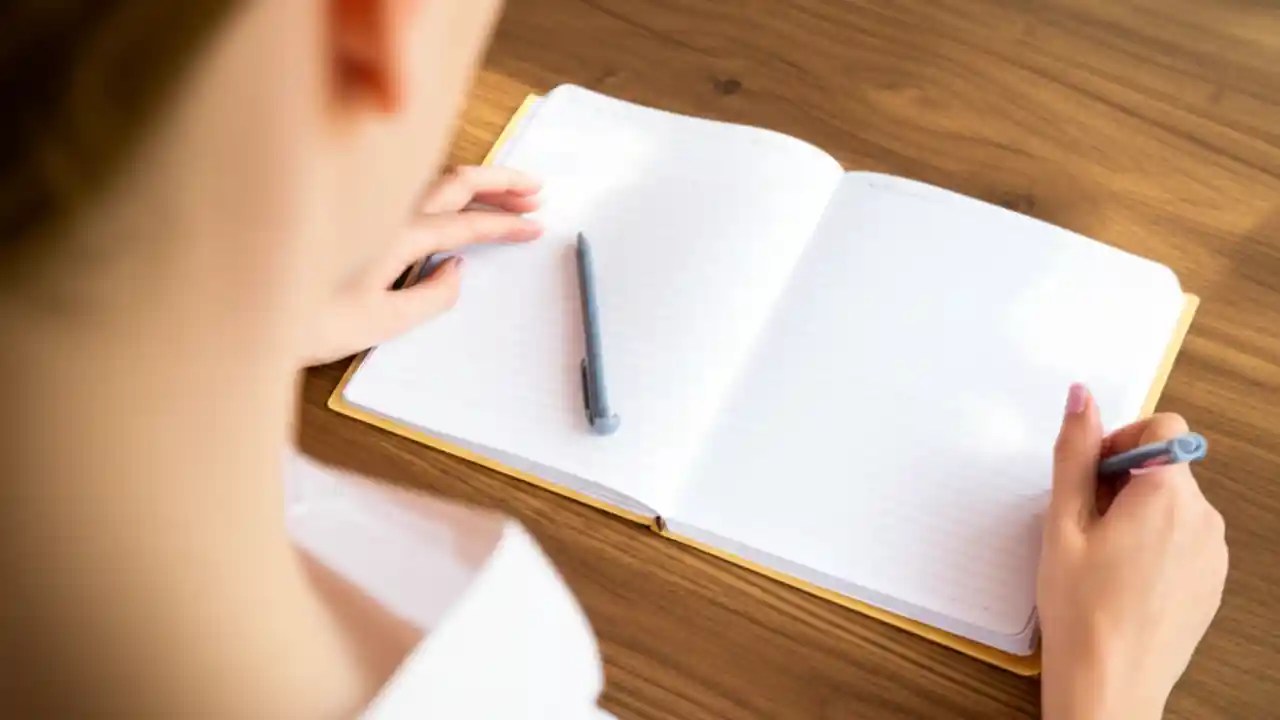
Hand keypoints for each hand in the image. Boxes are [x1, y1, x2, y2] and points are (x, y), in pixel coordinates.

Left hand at [305, 166, 542, 364]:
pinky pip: (410, 191)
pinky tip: (449, 205)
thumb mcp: (379, 322)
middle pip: (455, 182)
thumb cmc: (303, 320)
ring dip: (474, 183)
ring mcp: (366, 207)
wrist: (242, 308)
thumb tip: (455, 270)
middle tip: (536, 191)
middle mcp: (383, 210)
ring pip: (431, 180)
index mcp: (397, 235)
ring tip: (504, 192)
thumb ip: (429, 297)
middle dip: (500, 184)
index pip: (466, 224)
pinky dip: (444, 191)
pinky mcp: (351, 215)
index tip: (537, 226)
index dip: (505, 225)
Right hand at [1038, 384, 1227, 719]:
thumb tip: (1082, 397)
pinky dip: (1154, 541)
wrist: (1111, 682)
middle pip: (1167, 465)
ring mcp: (1214, 552)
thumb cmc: (1081, 607)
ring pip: (1173, 502)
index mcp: (1168, 495)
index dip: (1120, 440)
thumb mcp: (1063, 522)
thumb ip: (1074, 452)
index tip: (1090, 475)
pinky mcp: (1212, 579)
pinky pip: (1184, 537)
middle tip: (1083, 520)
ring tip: (1099, 553)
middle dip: (1123, 478)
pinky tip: (1121, 575)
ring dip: (1138, 510)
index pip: (1163, 427)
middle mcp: (1203, 518)